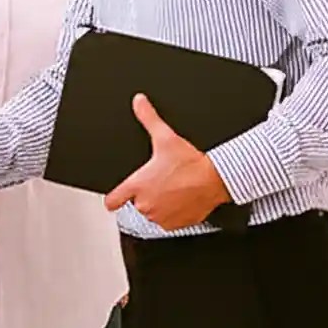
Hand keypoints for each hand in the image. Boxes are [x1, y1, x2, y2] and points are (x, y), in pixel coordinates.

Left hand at [103, 94, 231, 230]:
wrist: (215, 179)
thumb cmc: (191, 163)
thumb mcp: (166, 137)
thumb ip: (148, 119)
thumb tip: (139, 103)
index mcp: (137, 186)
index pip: (112, 201)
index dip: (113, 198)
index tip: (115, 196)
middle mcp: (146, 204)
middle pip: (136, 203)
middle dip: (145, 194)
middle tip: (160, 181)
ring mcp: (160, 216)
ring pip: (153, 212)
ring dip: (159, 204)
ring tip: (172, 188)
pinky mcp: (175, 224)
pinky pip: (168, 221)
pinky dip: (173, 213)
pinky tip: (181, 199)